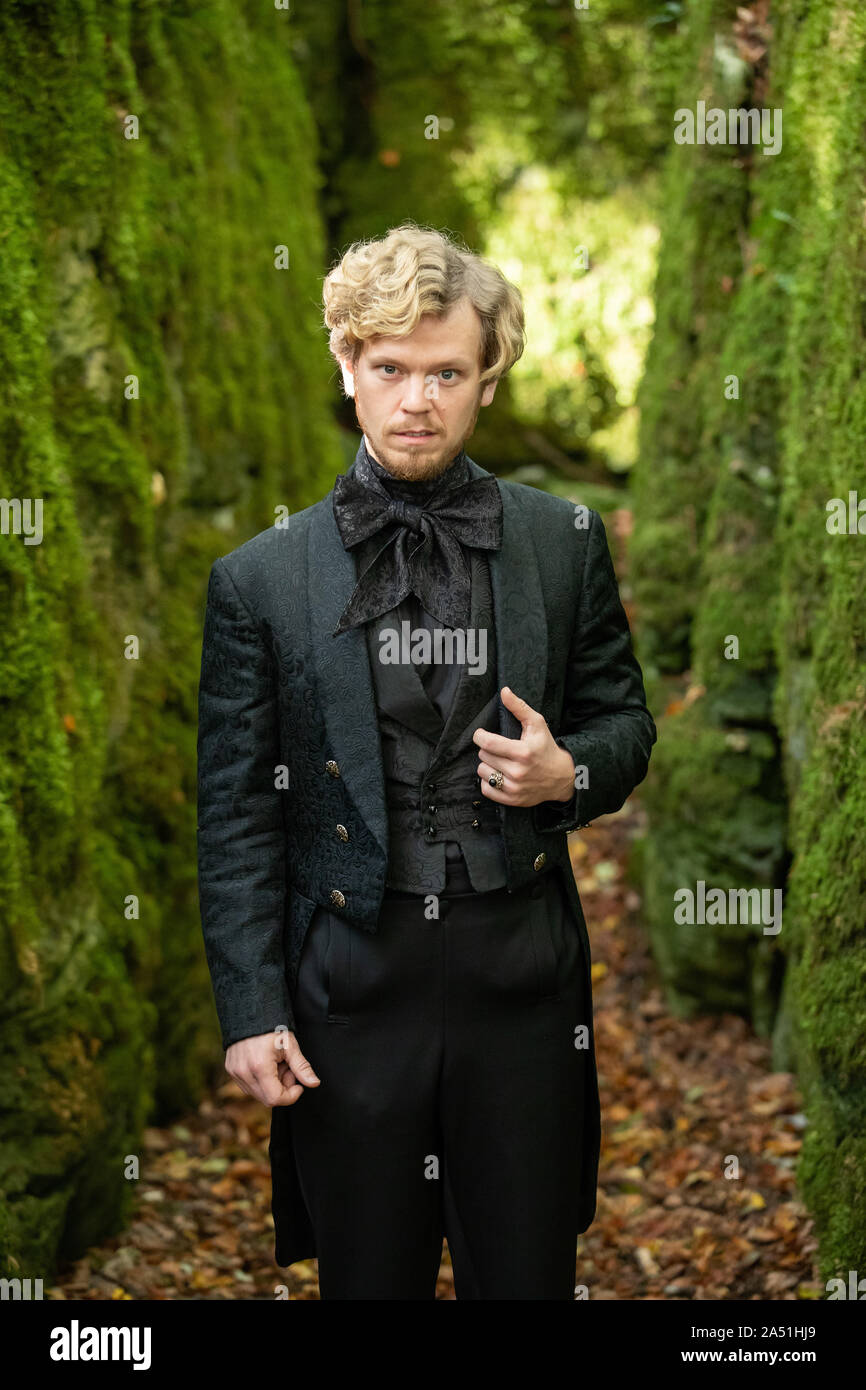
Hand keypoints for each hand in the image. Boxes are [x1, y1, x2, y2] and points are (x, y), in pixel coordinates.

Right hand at [225, 1029, 320, 1106]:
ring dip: (271, 1084)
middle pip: (266, 1098)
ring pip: (257, 1093)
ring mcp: (235, 1072)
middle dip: (282, 1088)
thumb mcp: (290, 1045)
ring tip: (277, 1064)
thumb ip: (302, 1067)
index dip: (291, 1096)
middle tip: (288, 1068)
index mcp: (259, 1067)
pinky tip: (266, 1064)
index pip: (275, 1099)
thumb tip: (314, 1083)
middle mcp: (243, 1073)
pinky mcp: (231, 1070)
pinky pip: (248, 1086)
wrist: (250, 1010)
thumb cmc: (271, 1025)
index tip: (299, 1085)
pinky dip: (260, 1080)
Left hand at [473, 686, 575, 806]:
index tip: (481, 734)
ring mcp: (515, 787)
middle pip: (483, 756)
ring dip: (487, 765)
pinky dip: (489, 781)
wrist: (562, 777)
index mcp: (523, 752)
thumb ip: (519, 707)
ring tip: (500, 762)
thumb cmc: (546, 747)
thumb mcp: (537, 724)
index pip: (488, 743)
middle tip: (499, 749)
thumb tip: (504, 691)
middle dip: (488, 750)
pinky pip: (486, 789)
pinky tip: (499, 775)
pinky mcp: (512, 799)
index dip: (480, 736)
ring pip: (482, 772)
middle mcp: (518, 771)